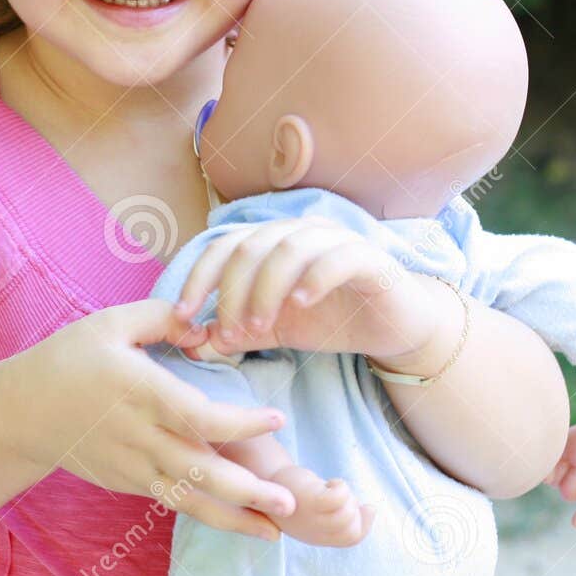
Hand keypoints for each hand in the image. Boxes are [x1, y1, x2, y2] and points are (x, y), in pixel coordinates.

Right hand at [20, 299, 297, 540]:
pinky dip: (206, 512)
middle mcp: (138, 436)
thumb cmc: (69, 359)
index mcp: (139, 392)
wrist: (20, 412)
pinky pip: (172, 499)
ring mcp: (131, 466)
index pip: (197, 416)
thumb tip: (206, 325)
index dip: (240, 422)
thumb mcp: (111, 322)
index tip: (276, 419)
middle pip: (199, 470)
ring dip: (234, 516)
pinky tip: (240, 520)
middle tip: (290, 502)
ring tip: (275, 530)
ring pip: (189, 497)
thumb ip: (162, 317)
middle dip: (248, 490)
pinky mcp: (127, 482)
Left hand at [164, 217, 446, 361]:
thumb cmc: (332, 320)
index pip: (223, 247)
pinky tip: (301, 303)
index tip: (181, 316)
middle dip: (231, 293)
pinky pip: (336, 258)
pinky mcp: (369, 258)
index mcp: (274, 241)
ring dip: (265, 291)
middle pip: (250, 247)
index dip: (198, 278)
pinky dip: (313, 278)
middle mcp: (301, 231)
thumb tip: (192, 344)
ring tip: (260, 328)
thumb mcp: (276, 330)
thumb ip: (237, 332)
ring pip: (288, 250)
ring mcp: (336, 240)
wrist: (394, 328)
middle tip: (228, 334)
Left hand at [267, 466, 374, 547]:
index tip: (368, 508)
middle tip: (341, 494)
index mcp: (317, 535)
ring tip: (333, 487)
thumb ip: (337, 515)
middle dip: (356, 509)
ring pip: (346, 516)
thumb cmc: (294, 492)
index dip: (364, 525)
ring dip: (348, 497)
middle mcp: (313, 531)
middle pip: (351, 529)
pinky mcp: (309, 500)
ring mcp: (311, 518)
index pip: (350, 539)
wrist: (266, 476)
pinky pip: (338, 499)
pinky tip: (329, 482)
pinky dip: (341, 488)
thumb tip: (371, 510)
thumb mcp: (316, 509)